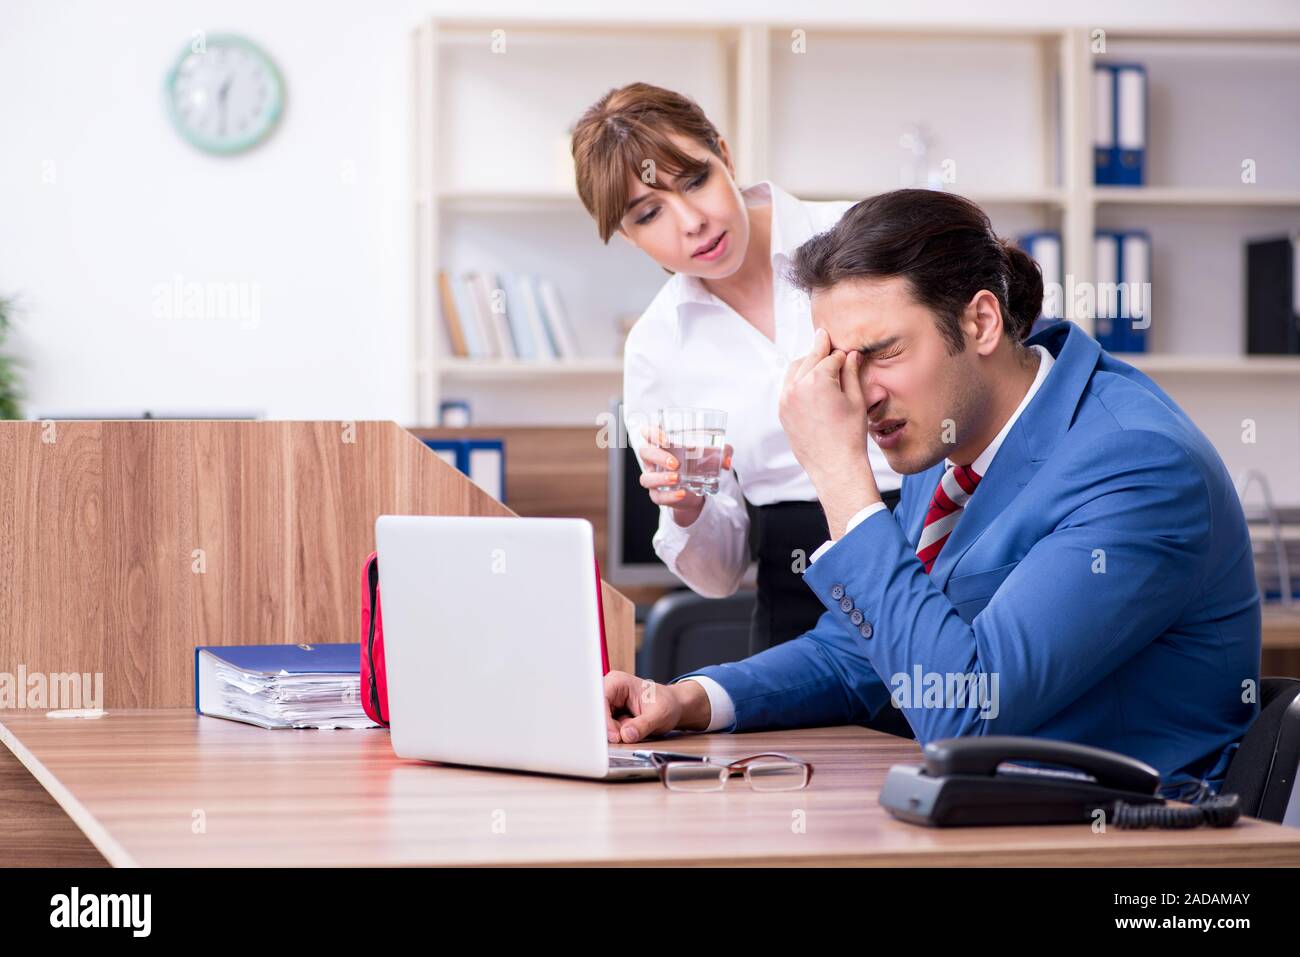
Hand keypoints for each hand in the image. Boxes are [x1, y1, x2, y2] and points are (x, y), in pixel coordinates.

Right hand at [604, 671, 710, 742]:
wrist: (672, 706)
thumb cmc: (666, 703)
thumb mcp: (659, 714)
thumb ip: (643, 725)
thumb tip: (626, 735)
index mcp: (617, 682)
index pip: (601, 701)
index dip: (605, 720)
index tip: (615, 736)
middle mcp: (609, 691)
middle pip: (598, 715)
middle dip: (611, 729)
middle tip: (627, 735)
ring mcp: (609, 704)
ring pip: (601, 725)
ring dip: (615, 733)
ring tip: (634, 728)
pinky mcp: (611, 716)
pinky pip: (607, 730)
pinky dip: (618, 735)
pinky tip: (630, 730)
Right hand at [638, 425, 732, 527]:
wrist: (695, 491)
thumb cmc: (698, 464)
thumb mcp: (712, 455)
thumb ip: (722, 452)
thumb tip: (727, 462)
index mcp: (662, 445)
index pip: (647, 433)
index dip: (650, 432)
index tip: (662, 436)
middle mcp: (653, 460)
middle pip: (644, 453)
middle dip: (657, 456)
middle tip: (675, 463)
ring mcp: (653, 478)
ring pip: (646, 477)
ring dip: (660, 478)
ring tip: (677, 478)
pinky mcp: (658, 495)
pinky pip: (658, 497)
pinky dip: (670, 496)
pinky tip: (683, 493)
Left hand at [778, 328, 880, 536]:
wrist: (835, 466)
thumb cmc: (850, 435)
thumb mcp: (856, 400)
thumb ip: (851, 373)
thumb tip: (851, 355)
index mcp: (816, 380)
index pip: (830, 358)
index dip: (841, 355)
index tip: (845, 350)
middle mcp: (796, 387)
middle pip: (809, 359)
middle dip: (819, 349)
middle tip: (823, 336)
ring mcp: (786, 400)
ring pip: (794, 370)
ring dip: (805, 362)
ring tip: (816, 358)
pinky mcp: (782, 412)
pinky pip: (787, 387)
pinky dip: (796, 379)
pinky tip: (807, 379)